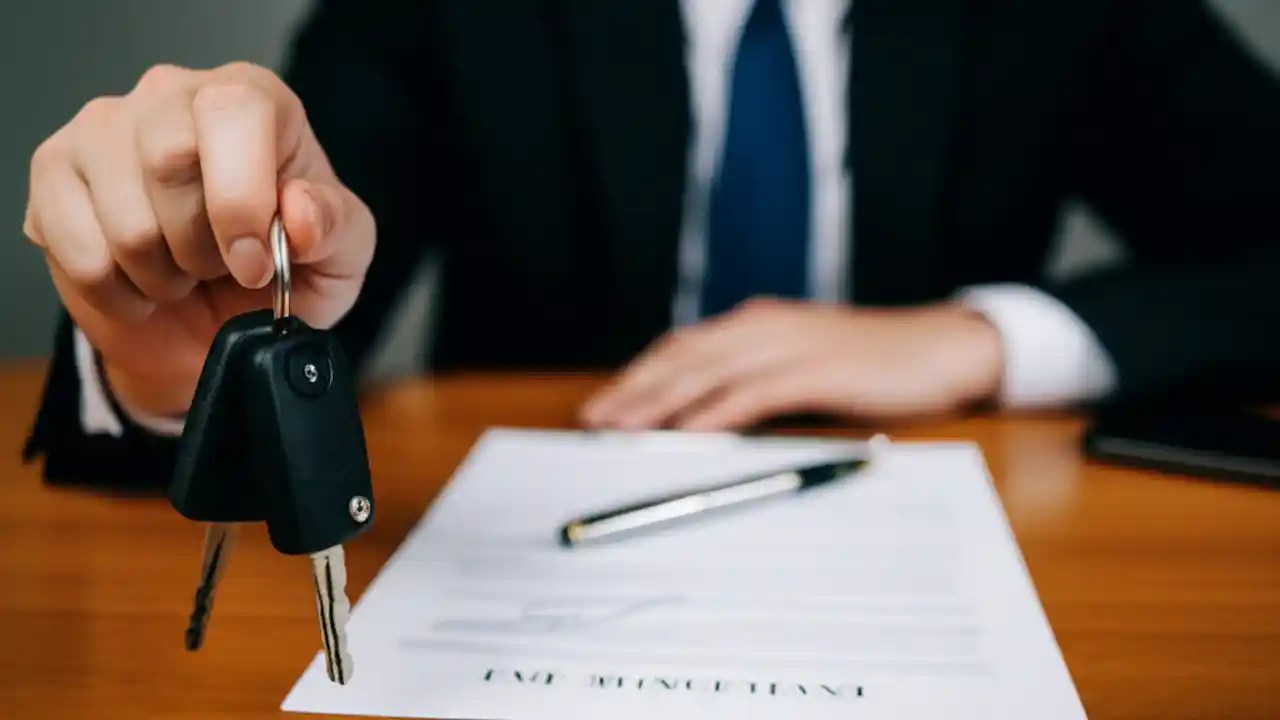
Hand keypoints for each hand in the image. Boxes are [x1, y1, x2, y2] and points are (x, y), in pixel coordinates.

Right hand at [24, 63, 374, 416]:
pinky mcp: (55, 174)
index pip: (234, 112)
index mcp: (252, 98)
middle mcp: (172, 95)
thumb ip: (334, 229)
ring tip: (184, 270)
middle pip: (169, 162)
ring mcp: (104, 129)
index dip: (242, 199)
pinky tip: (142, 280)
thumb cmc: (281, 268)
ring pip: (126, 221)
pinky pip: (82, 254)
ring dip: (164, 275)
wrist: (216, 320)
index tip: (254, 263)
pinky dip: (121, 292)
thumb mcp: (337, 257)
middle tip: (221, 267)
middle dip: (203, 245)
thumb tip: (301, 214)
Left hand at [580, 298, 1003, 430]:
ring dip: (660, 402)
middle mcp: (762, 326)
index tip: (600, 408)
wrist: (942, 349)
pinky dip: (717, 413)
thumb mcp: (801, 370)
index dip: (636, 377)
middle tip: (591, 424)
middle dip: (632, 391)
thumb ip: (755, 385)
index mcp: (754, 325)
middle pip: (681, 358)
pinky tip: (689, 433)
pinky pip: (755, 392)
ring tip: (621, 431)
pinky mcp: (817, 369)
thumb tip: (703, 422)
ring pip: (707, 372)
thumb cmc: (871, 367)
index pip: (680, 349)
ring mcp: (789, 344)